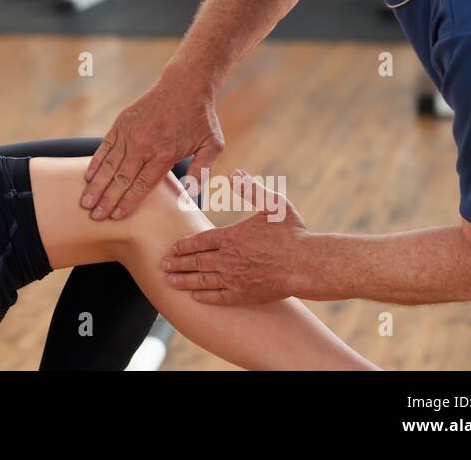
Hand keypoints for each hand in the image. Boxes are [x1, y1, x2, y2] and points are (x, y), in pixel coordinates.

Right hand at [81, 69, 224, 219]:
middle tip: (94, 217)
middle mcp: (144, 144)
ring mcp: (130, 133)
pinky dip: (96, 162)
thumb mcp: (212, 144)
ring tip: (85, 202)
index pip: (142, 185)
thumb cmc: (200, 119)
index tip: (115, 217)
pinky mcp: (121, 123)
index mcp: (165, 154)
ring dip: (96, 185)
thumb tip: (191, 196)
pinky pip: (106, 146)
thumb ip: (202, 170)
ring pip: (110, 164)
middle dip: (106, 200)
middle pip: (121, 179)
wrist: (185, 85)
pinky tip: (88, 177)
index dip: (127, 202)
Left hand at [162, 169, 309, 304]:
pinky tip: (195, 296)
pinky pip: (219, 297)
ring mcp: (235, 278)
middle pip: (196, 261)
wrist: (308, 264)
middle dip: (177, 263)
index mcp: (232, 237)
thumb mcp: (273, 205)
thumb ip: (251, 190)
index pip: (199, 241)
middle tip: (163, 265)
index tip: (171, 249)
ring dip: (184, 280)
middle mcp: (228, 258)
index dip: (183, 246)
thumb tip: (236, 173)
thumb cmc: (293, 233)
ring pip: (203, 280)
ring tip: (170, 281)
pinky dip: (205, 296)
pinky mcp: (245, 294)